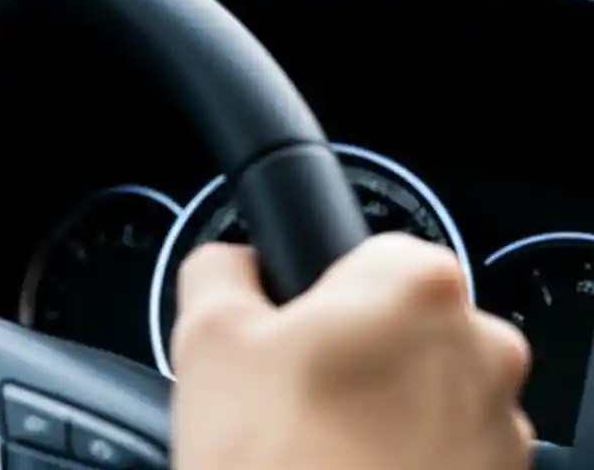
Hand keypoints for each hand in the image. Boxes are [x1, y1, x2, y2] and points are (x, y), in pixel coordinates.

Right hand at [171, 233, 531, 469]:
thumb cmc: (276, 465)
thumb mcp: (206, 337)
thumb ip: (220, 270)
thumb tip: (231, 265)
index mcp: (417, 287)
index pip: (360, 255)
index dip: (309, 300)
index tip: (284, 343)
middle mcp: (481, 350)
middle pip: (395, 325)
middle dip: (347, 356)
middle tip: (288, 402)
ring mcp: (499, 426)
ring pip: (420, 391)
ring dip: (376, 411)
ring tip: (315, 452)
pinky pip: (442, 450)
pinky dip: (401, 460)